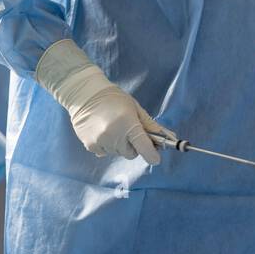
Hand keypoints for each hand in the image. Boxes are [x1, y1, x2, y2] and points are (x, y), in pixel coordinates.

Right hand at [36, 39, 161, 163]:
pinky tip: (103, 131)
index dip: (152, 155)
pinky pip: (105, 152)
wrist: (85, 95)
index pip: (144, 147)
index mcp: (128, 124)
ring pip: (118, 153)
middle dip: (133, 146)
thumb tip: (169, 137)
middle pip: (131, 154)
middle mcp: (114, 136)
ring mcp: (101, 142)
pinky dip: (107, 145)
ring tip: (113, 128)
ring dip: (119, 145)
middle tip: (129, 132)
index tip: (156, 158)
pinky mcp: (90, 145)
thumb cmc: (114, 99)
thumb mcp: (135, 109)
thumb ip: (150, 126)